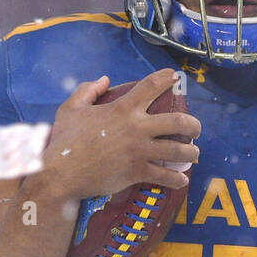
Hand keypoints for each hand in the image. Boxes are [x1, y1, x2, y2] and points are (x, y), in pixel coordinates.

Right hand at [38, 70, 200, 200]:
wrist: (60, 174)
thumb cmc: (65, 140)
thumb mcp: (70, 109)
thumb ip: (87, 90)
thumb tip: (105, 79)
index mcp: (123, 108)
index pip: (151, 86)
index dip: (166, 78)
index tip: (176, 77)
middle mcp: (137, 128)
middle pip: (179, 122)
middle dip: (194, 125)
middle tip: (196, 129)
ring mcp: (140, 151)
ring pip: (178, 150)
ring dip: (191, 152)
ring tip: (193, 153)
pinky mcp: (138, 172)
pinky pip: (166, 176)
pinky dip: (178, 179)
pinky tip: (182, 179)